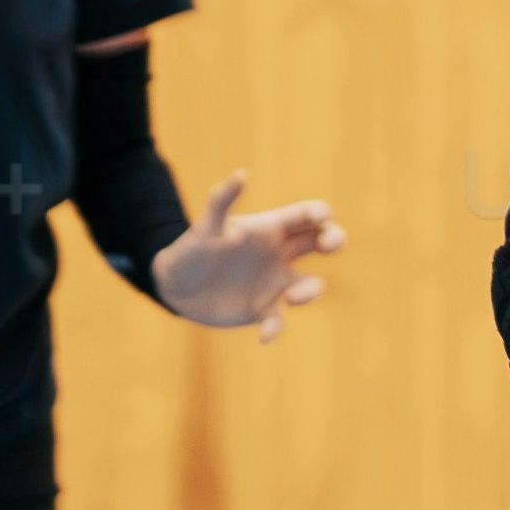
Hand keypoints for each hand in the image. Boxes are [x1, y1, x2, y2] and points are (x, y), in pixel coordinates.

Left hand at [154, 177, 344, 338]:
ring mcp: (274, 282)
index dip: (319, 214)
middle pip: (320, 241)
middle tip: (330, 244)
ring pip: (309, 283)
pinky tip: (264, 335)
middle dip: (334, 238)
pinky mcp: (263, 309)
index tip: (322, 218)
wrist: (175, 286)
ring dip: (310, 290)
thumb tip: (241, 174)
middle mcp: (278, 253)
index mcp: (270, 228)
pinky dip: (276, 327)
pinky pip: (279, 319)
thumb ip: (221, 201)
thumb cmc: (190, 250)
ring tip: (291, 297)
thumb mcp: (205, 228)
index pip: (304, 216)